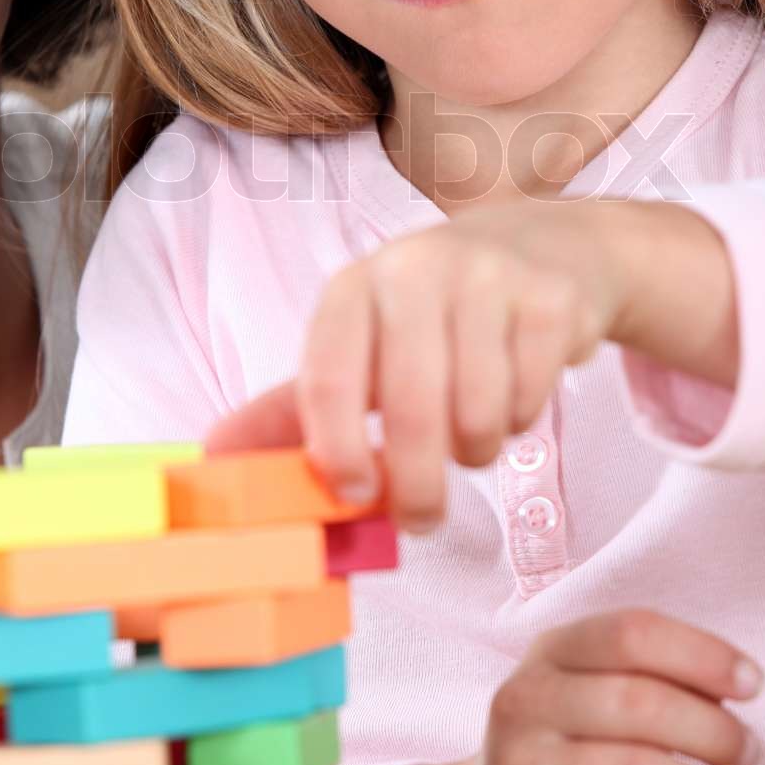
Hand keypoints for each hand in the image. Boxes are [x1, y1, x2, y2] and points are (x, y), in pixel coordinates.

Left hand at [209, 196, 635, 529]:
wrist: (543, 247)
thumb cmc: (432, 316)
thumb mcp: (362, 346)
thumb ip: (295, 409)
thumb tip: (213, 460)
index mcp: (353, 287)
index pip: (327, 376)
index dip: (335, 449)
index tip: (354, 496)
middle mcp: (415, 270)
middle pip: (410, 410)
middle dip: (418, 485)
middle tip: (424, 517)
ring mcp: (490, 278)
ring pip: (479, 416)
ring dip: (478, 449)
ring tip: (474, 428)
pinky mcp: (551, 299)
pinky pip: (531, 401)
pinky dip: (523, 420)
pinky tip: (516, 389)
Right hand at [352, 608, 764, 764]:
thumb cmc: (569, 754)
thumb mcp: (593, 695)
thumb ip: (655, 679)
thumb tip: (737, 684)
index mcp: (549, 652)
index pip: (632, 632)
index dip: (703, 653)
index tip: (753, 684)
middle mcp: (524, 701)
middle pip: (641, 702)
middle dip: (716, 732)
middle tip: (745, 756)